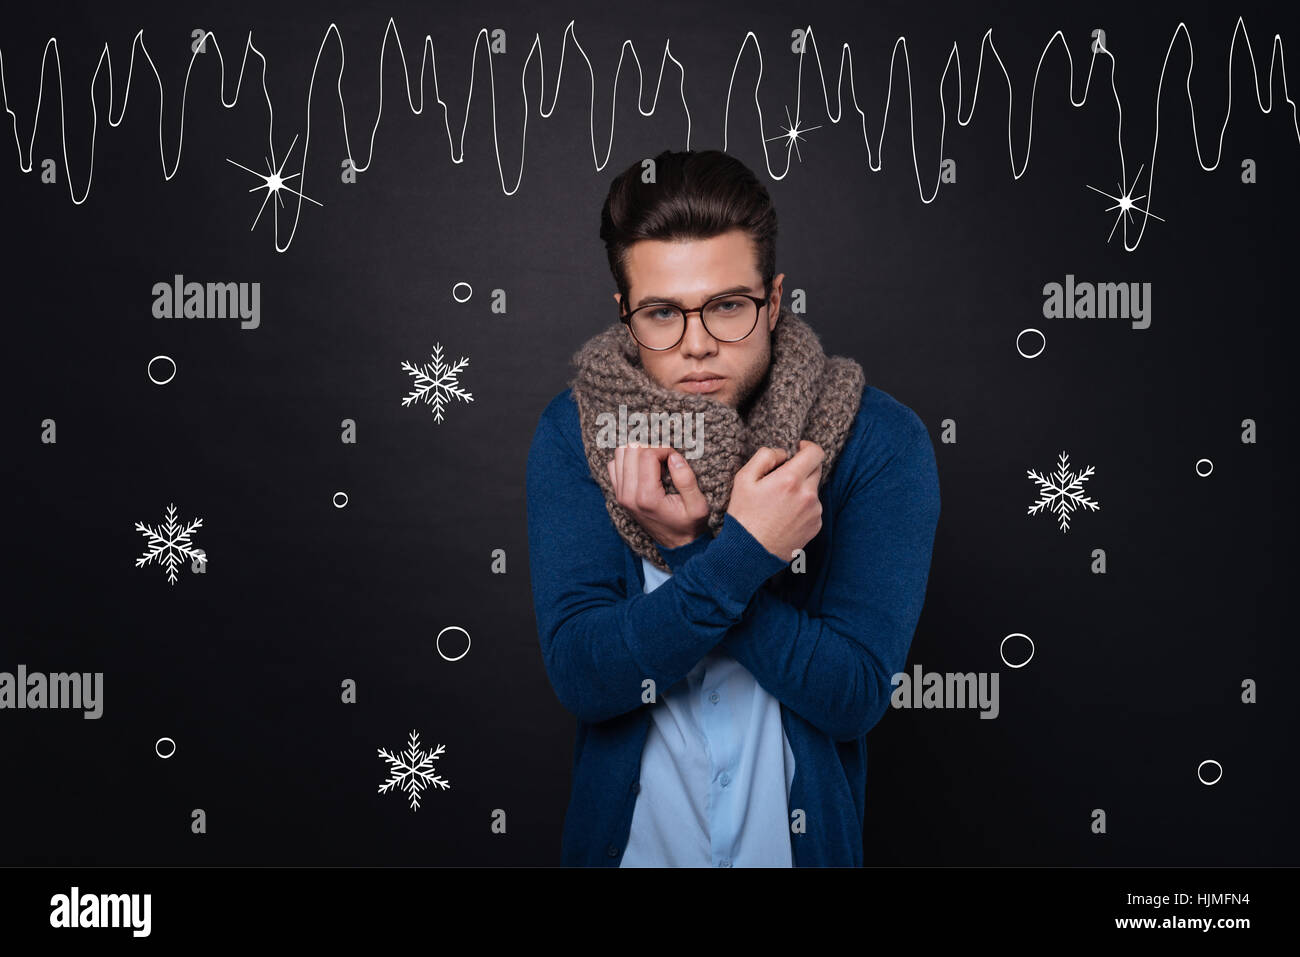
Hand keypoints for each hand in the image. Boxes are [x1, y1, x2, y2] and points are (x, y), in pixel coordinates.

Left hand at [608, 443, 710, 548]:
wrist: (677, 544)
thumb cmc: (689, 525)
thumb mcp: (698, 505)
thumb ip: (686, 480)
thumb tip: (674, 456)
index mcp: (647, 497)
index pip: (647, 455)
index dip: (664, 449)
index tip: (675, 457)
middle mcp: (628, 496)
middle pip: (631, 451)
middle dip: (650, 447)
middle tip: (665, 457)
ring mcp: (620, 495)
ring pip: (620, 455)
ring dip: (638, 451)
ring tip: (655, 459)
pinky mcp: (619, 495)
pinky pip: (614, 466)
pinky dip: (627, 460)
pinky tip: (643, 466)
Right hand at [725, 440, 824, 560]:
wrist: (750, 553)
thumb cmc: (744, 516)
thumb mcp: (744, 479)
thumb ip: (765, 456)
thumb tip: (783, 453)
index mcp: (791, 480)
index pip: (815, 452)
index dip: (806, 447)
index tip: (798, 450)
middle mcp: (808, 495)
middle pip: (816, 469)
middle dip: (802, 468)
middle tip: (781, 478)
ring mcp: (814, 512)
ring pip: (813, 490)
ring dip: (801, 489)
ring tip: (779, 503)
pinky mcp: (816, 526)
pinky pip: (813, 508)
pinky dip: (803, 507)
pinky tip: (785, 516)